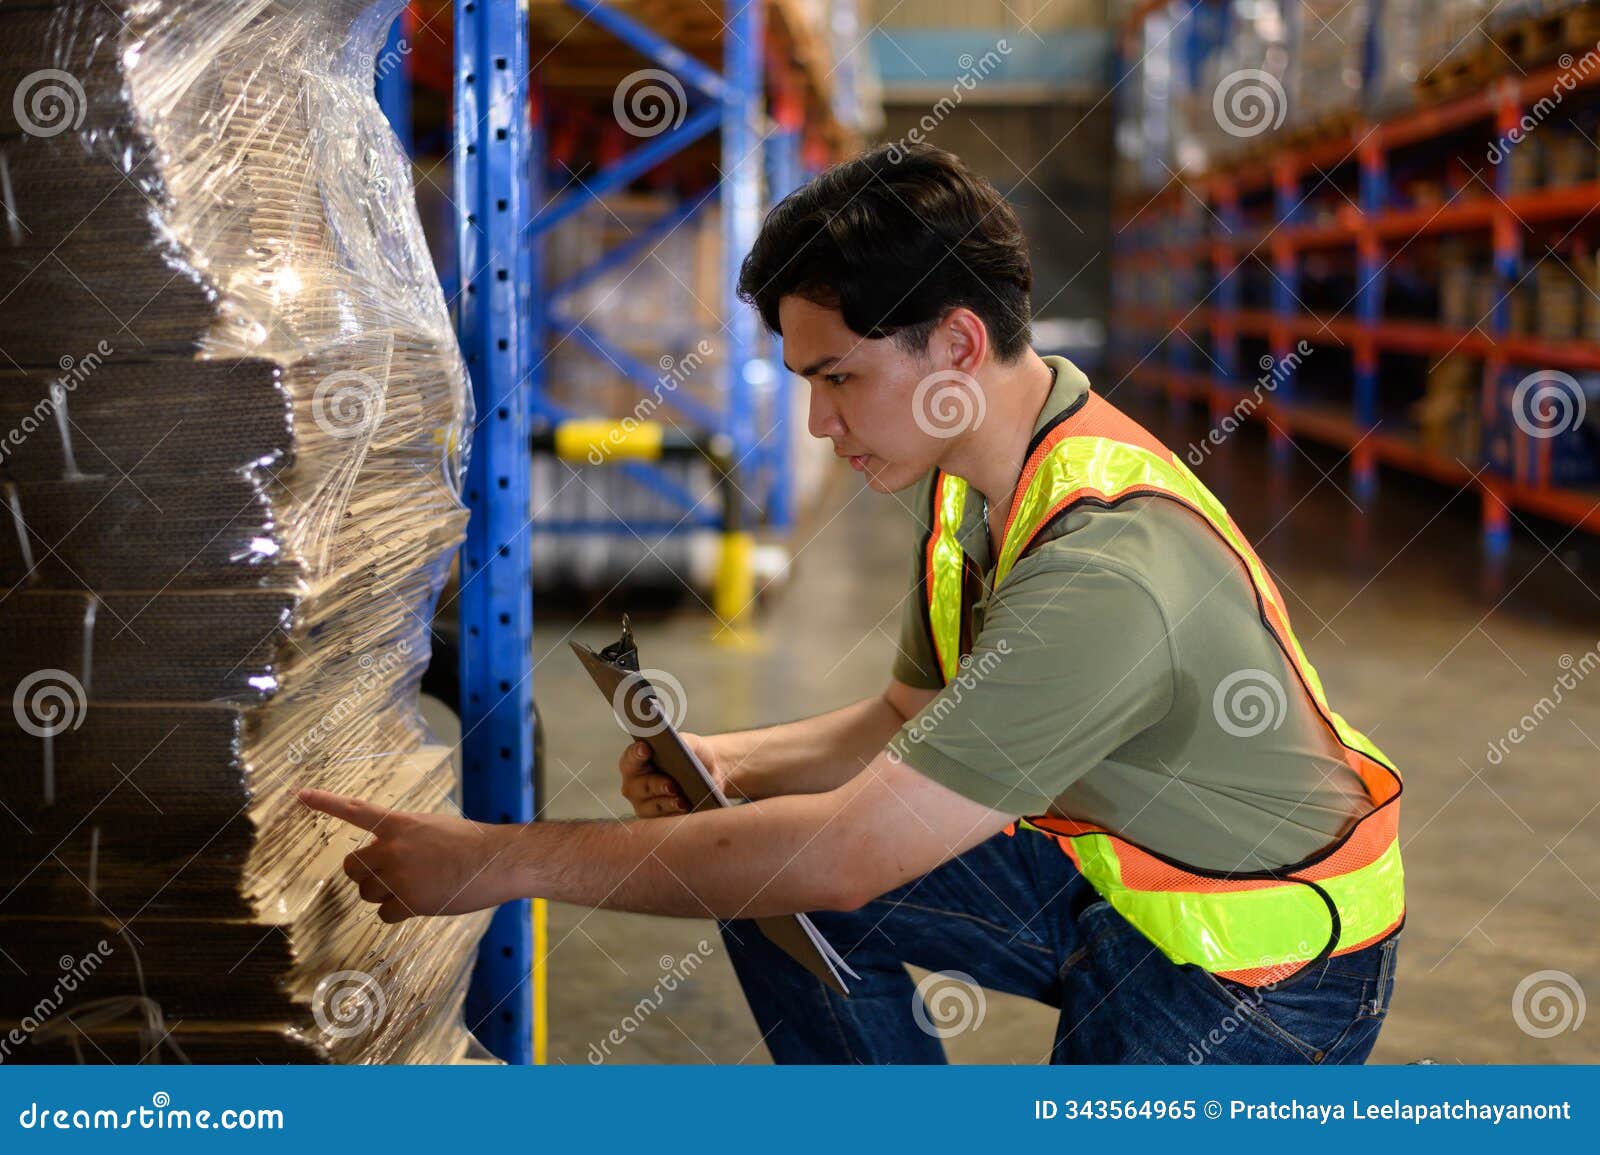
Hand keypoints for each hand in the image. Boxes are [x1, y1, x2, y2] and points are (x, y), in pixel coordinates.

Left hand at [297, 788, 517, 922]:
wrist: (497, 861)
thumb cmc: (473, 843)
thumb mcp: (435, 827)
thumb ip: (406, 838)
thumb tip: (390, 858)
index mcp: (400, 824)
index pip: (355, 810)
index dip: (326, 802)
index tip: (301, 794)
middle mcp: (392, 848)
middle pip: (353, 868)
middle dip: (364, 875)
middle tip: (386, 878)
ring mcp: (398, 876)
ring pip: (368, 894)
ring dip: (386, 895)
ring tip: (419, 888)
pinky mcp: (408, 902)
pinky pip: (385, 915)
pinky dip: (400, 913)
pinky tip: (424, 903)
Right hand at [617, 732, 728, 817]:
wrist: (709, 774)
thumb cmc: (692, 754)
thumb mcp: (691, 743)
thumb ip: (683, 742)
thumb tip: (680, 746)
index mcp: (636, 762)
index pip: (630, 758)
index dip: (636, 754)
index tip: (646, 749)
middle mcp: (634, 784)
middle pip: (640, 786)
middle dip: (656, 785)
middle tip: (672, 785)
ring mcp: (644, 804)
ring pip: (652, 806)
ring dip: (668, 804)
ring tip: (683, 801)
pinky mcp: (658, 820)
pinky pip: (665, 821)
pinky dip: (677, 815)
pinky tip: (687, 810)